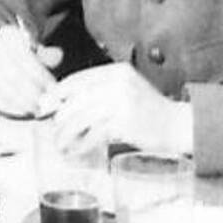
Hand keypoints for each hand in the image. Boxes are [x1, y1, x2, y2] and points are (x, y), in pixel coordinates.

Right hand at [0, 24, 62, 116]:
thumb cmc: (13, 53)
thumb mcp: (29, 47)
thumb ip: (45, 53)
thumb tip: (58, 55)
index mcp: (9, 40)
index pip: (29, 62)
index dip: (44, 78)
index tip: (55, 90)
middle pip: (16, 78)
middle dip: (34, 94)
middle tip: (47, 105)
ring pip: (4, 90)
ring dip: (23, 105)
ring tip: (36, 111)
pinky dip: (9, 109)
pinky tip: (21, 112)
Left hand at [48, 63, 193, 157]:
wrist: (178, 125)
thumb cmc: (149, 111)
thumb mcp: (125, 90)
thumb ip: (99, 91)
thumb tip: (63, 103)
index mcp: (116, 71)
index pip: (77, 80)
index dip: (57, 94)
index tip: (44, 106)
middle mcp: (118, 83)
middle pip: (76, 99)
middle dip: (60, 116)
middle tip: (53, 129)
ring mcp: (121, 101)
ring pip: (81, 117)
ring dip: (66, 134)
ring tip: (61, 144)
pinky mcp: (124, 122)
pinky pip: (93, 134)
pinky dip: (81, 144)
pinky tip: (76, 150)